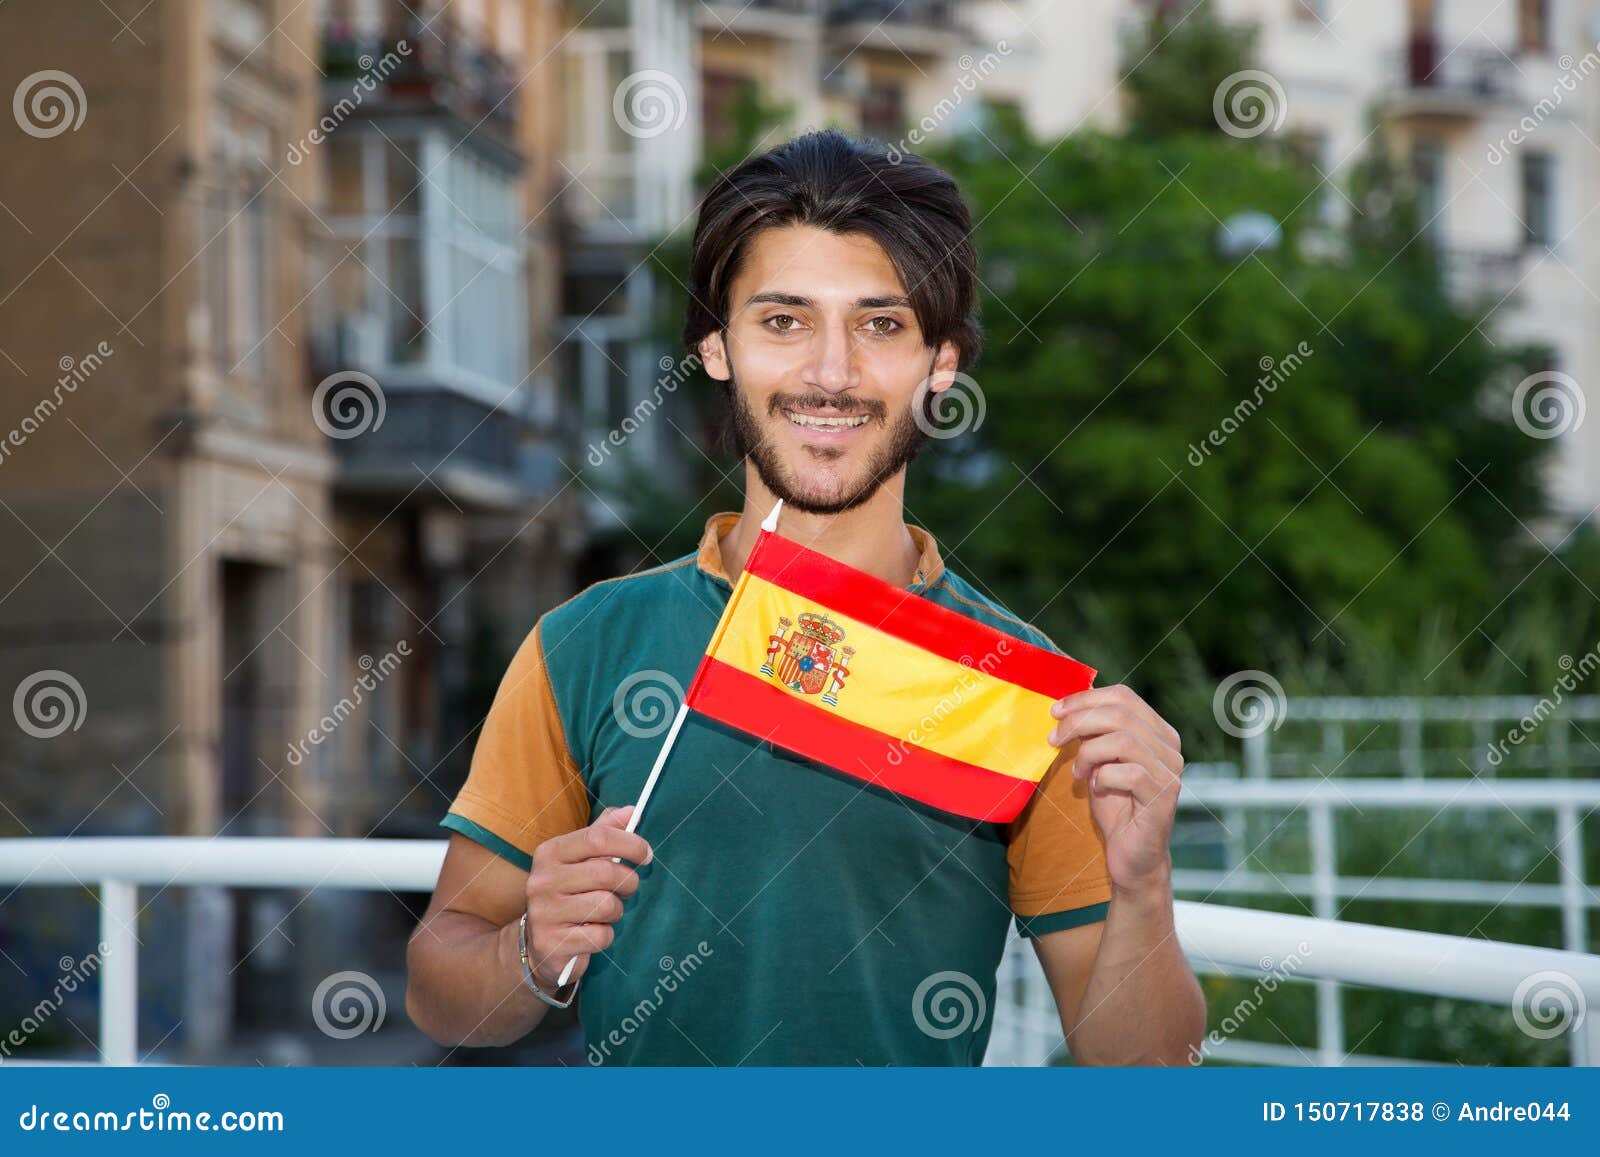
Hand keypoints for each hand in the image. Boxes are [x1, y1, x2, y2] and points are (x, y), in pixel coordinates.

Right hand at [522, 805, 651, 988]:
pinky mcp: (552, 943)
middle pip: (605, 873)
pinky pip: (600, 935)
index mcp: (550, 852)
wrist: (538, 942)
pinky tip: (592, 932)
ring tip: (606, 912)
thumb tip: (630, 811)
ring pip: (606, 905)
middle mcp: (542, 880)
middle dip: (628, 882)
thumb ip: (603, 832)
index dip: (630, 844)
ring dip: (616, 911)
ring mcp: (544, 913)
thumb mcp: (580, 859)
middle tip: (627, 888)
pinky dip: (605, 935)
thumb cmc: (568, 893)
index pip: (598, 838)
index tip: (646, 855)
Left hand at [1047, 685, 1182, 896]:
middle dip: (1079, 721)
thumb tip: (1066, 707)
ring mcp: (1170, 772)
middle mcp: (1170, 748)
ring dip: (1089, 753)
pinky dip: (1102, 776)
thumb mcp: (1099, 761)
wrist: (1132, 856)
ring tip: (1078, 771)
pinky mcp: (1163, 797)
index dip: (1086, 698)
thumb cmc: (1115, 806)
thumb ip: (1093, 734)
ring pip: (1124, 740)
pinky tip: (1095, 787)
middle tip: (1054, 738)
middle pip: (1121, 713)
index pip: (1124, 696)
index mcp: (1158, 732)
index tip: (1055, 711)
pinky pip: (1128, 773)